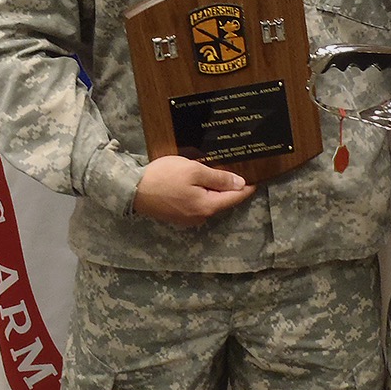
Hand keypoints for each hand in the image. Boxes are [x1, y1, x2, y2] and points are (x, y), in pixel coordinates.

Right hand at [131, 155, 256, 226]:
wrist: (132, 191)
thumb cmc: (164, 177)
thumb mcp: (193, 171)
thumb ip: (218, 178)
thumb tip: (240, 184)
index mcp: (207, 206)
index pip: (234, 198)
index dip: (247, 188)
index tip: (258, 178)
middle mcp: (200, 217)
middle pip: (221, 201)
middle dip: (230, 188)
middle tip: (238, 170)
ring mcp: (188, 219)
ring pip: (208, 202)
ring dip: (214, 190)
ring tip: (218, 173)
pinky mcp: (177, 216)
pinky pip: (196, 204)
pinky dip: (201, 193)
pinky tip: (199, 182)